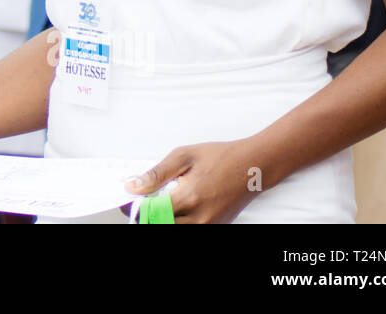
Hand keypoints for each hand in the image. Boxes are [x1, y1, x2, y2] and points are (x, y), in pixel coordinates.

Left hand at [124, 140, 260, 223]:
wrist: (253, 166)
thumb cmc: (221, 158)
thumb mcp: (183, 156)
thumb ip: (156, 174)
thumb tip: (133, 186)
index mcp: (189, 198)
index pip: (152, 213)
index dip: (139, 209)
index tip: (132, 203)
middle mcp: (200, 218)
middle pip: (163, 225)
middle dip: (150, 216)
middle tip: (146, 203)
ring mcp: (209, 225)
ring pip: (177, 229)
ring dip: (165, 219)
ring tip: (164, 203)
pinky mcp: (216, 228)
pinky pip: (191, 229)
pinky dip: (181, 221)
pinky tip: (179, 208)